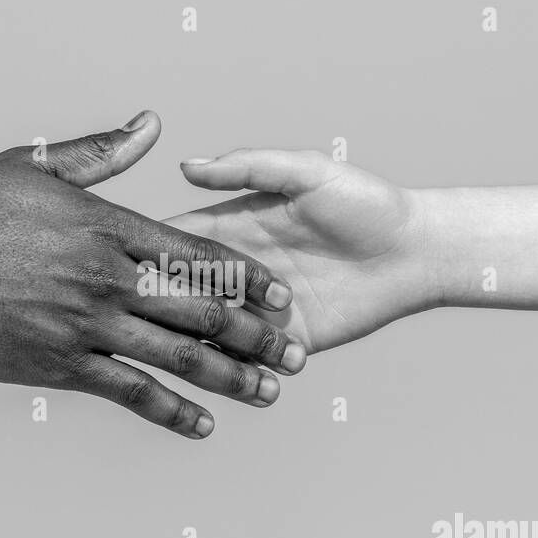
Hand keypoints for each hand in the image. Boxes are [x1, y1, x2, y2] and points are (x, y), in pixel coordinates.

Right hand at [0, 114, 306, 437]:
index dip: (250, 280)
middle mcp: (109, 277)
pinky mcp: (60, 364)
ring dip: (230, 378)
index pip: (201, 255)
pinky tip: (201, 424)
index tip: (283, 296)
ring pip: (178, 357)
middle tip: (293, 354)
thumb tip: (153, 122)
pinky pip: (130, 392)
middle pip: (204, 311)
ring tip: (267, 394)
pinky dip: (170, 411)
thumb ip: (103, 152)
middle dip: (256, 335)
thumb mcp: (36, 165)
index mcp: (110, 226)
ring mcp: (87, 325)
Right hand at [166, 148, 437, 352]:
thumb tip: (187, 166)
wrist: (417, 251)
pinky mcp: (284, 342)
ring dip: (195, 343)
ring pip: (207, 334)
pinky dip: (236, 371)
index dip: (145, 253)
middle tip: (153, 314)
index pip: (172, 242)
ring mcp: (257, 311)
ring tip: (195, 344)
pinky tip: (233, 367)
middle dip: (162, 306)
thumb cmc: (365, 202)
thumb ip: (249, 167)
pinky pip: (247, 363)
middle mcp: (236, 271)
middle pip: (179, 293)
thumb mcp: (306, 173)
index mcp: (230, 227)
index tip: (120, 265)